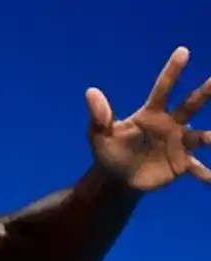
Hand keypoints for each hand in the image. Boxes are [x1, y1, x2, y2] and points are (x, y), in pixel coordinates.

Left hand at [87, 46, 210, 189]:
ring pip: (202, 136)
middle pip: (192, 104)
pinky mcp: (181, 164)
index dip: (172, 71)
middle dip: (206, 92)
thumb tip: (90, 92)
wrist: (117, 179)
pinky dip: (207, 174)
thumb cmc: (109, 152)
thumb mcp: (99, 136)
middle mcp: (170, 124)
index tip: (183, 51)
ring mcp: (179, 144)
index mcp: (151, 114)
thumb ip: (99, 116)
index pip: (163, 89)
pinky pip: (198, 169)